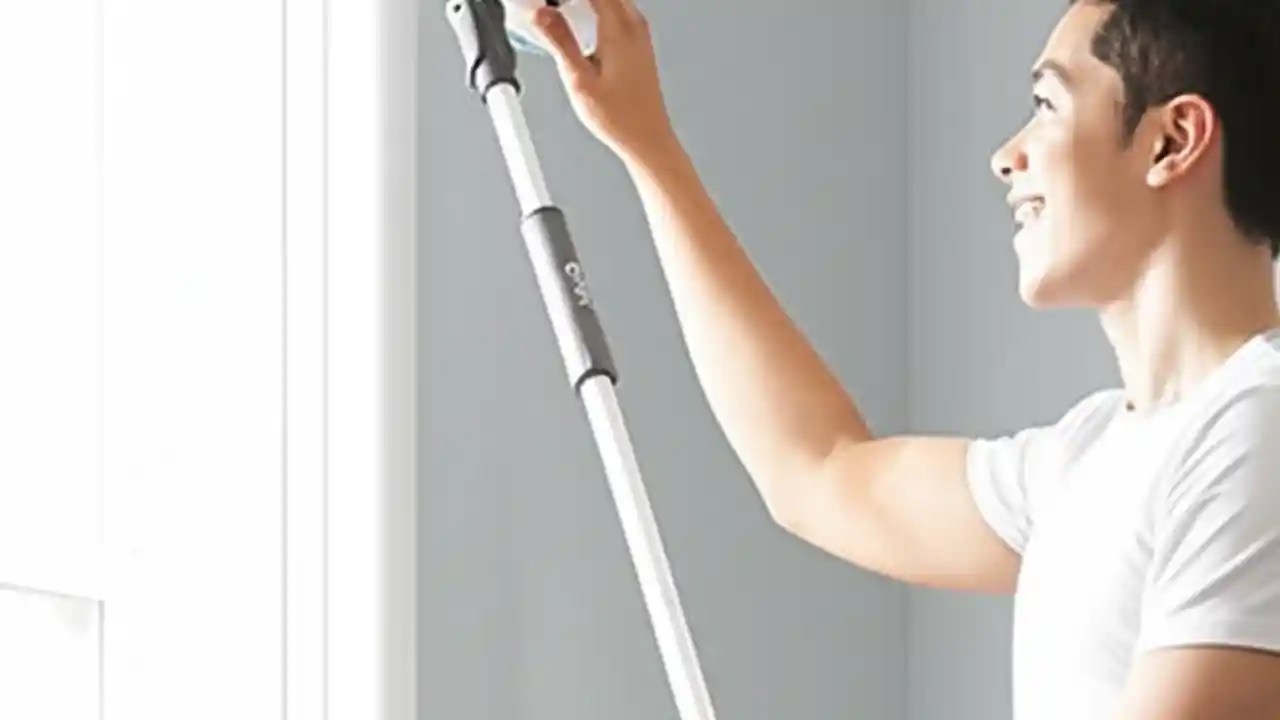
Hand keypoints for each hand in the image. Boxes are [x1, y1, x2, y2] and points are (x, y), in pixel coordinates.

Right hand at [534, 0, 678, 163]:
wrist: (646, 138)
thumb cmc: (619, 117)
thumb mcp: (580, 80)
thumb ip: (560, 41)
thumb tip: (542, 14)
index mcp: (619, 28)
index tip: (546, 1)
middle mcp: (633, 25)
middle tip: (549, 6)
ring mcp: (638, 32)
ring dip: (584, 1)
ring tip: (557, 10)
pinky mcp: (637, 42)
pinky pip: (616, 8)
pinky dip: (595, 6)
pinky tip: (578, 20)